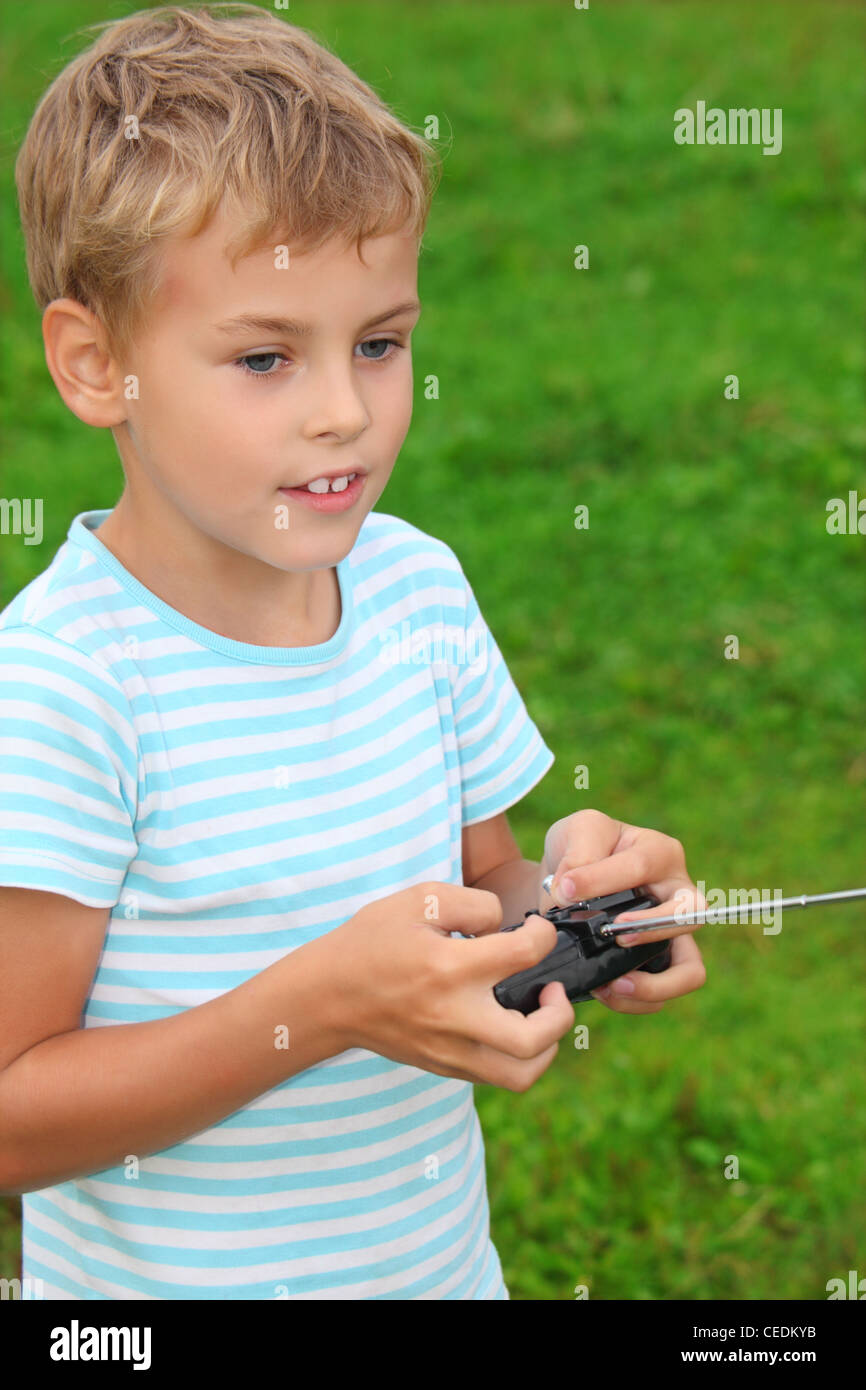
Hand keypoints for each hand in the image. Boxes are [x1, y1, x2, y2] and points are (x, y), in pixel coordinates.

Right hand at [323, 881, 574, 1089]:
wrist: (327, 996)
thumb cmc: (372, 942)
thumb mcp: (418, 900)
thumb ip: (471, 904)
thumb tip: (505, 926)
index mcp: (450, 969)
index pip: (524, 955)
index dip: (544, 936)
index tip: (537, 931)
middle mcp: (455, 1016)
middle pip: (533, 1038)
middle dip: (561, 1014)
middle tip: (553, 989)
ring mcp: (449, 1049)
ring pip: (521, 1074)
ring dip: (546, 1047)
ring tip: (540, 1016)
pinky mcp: (443, 1066)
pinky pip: (497, 1076)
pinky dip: (518, 1056)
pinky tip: (510, 1024)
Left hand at [540, 807, 706, 1013]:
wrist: (563, 882)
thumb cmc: (579, 849)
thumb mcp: (578, 830)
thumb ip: (579, 852)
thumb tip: (571, 892)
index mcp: (660, 854)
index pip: (641, 866)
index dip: (603, 880)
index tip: (565, 888)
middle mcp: (677, 896)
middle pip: (690, 918)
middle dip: (653, 930)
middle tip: (615, 935)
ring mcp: (670, 936)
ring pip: (689, 971)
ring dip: (654, 983)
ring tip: (614, 984)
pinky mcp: (654, 965)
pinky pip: (660, 996)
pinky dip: (633, 1002)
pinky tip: (602, 990)